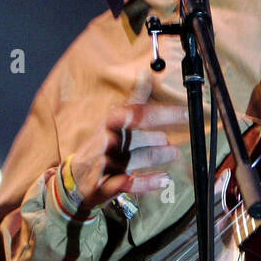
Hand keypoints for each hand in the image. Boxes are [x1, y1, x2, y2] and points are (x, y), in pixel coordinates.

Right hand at [69, 74, 186, 208]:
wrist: (73, 179)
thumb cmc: (99, 146)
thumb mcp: (112, 120)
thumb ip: (133, 101)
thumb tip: (147, 74)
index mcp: (110, 124)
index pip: (138, 113)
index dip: (164, 113)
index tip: (187, 114)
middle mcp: (106, 141)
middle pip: (135, 136)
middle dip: (157, 137)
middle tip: (172, 140)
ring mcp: (103, 164)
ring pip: (134, 159)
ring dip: (157, 156)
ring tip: (173, 153)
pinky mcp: (103, 185)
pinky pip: (126, 184)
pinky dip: (146, 182)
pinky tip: (163, 179)